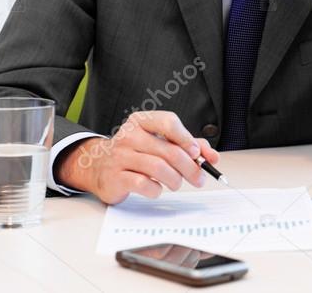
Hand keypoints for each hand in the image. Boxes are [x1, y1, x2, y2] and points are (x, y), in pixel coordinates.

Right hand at [53, 111, 219, 204]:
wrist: (99, 167)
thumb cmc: (136, 153)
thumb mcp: (160, 143)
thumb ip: (188, 146)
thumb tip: (212, 156)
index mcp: (141, 121)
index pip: (168, 122)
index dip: (186, 138)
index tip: (197, 153)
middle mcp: (129, 135)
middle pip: (169, 150)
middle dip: (190, 167)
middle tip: (199, 178)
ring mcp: (120, 156)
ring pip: (158, 168)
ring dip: (175, 180)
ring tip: (177, 183)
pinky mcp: (115, 177)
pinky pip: (143, 184)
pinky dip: (156, 190)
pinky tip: (157, 189)